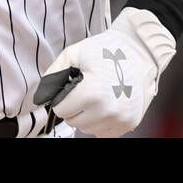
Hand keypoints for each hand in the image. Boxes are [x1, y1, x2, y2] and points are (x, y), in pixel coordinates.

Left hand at [38, 7, 175, 137]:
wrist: (140, 51)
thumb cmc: (108, 50)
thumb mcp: (75, 53)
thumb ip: (54, 73)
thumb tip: (41, 95)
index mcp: (91, 92)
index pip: (61, 110)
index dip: (63, 98)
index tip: (72, 88)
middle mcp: (107, 110)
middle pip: (74, 122)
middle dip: (75, 107)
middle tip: (85, 90)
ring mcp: (120, 118)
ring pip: (89, 129)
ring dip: (88, 116)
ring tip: (97, 96)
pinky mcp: (130, 123)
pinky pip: (105, 132)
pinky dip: (102, 122)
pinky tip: (107, 104)